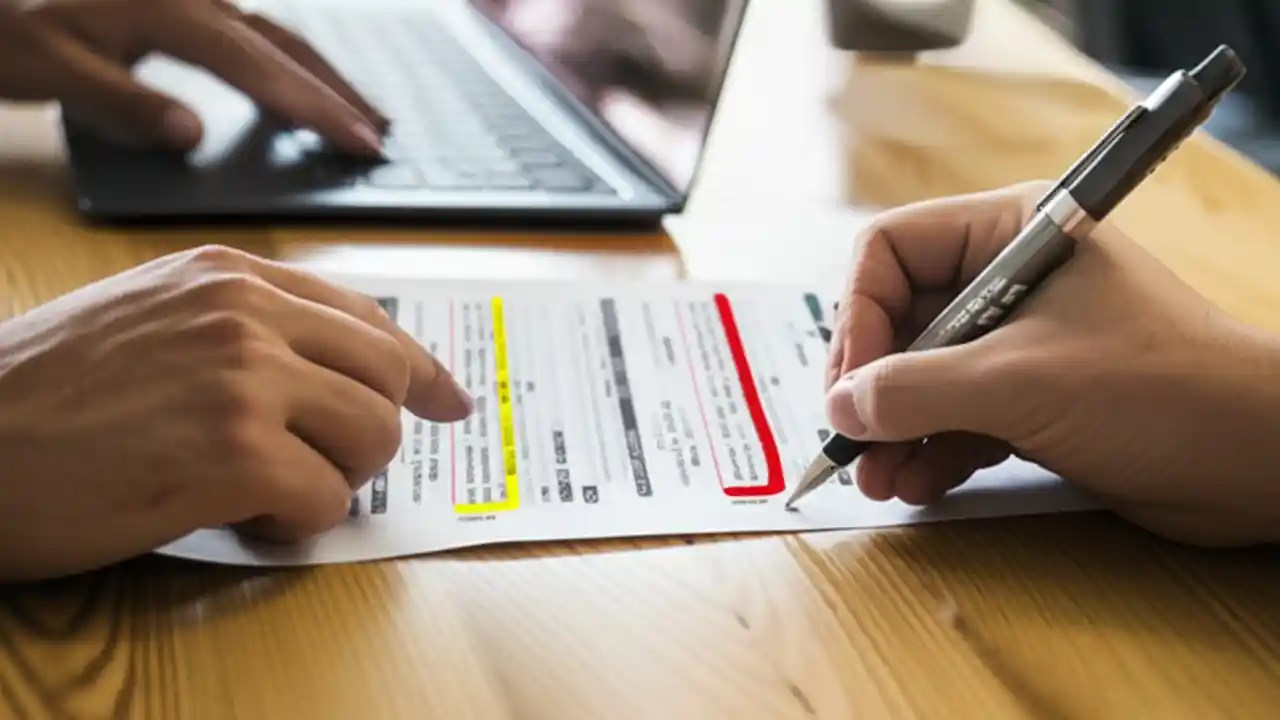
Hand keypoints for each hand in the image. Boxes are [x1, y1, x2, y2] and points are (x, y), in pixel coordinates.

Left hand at [0, 0, 386, 154]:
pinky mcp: (182, 5)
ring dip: (323, 74)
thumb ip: (122, 102)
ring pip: (276, 35)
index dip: (313, 107)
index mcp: (169, 11)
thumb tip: (194, 135)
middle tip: (380, 134)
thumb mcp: (47, 68)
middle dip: (337, 91)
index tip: (357, 140)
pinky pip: (255, 33)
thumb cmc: (8, 24)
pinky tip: (300, 81)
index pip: (259, 67)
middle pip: (285, 44)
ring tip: (362, 111)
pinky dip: (290, 61)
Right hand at [0, 246, 470, 580]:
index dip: (419, 365)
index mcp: (231, 275)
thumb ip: (250, 328)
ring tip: (267, 489)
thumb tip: (347, 370)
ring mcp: (245, 379)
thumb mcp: (153, 320)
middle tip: (318, 464)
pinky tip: (241, 514)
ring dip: (335, 478)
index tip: (450, 397)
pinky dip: (296, 521)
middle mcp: (247, 313)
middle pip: (386, 376)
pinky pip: (327, 499)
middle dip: (367, 433)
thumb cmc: (45, 394)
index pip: (367, 316)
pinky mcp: (235, 452)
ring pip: (373, 437)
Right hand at [825, 182, 1279, 546]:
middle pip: (898, 320)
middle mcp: (1006, 278)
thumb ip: (915, 390)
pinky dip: (931, 450)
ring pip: (922, 376)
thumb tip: (839, 407)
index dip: (859, 318)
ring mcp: (1019, 341)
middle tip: (852, 445)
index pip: (890, 252)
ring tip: (879, 479)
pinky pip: (955, 416)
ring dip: (893, 429)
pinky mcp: (1033, 397)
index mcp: (1010, 233)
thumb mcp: (1019, 382)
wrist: (1258, 461)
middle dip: (871, 388)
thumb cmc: (1157, 390)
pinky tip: (919, 484)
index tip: (851, 388)